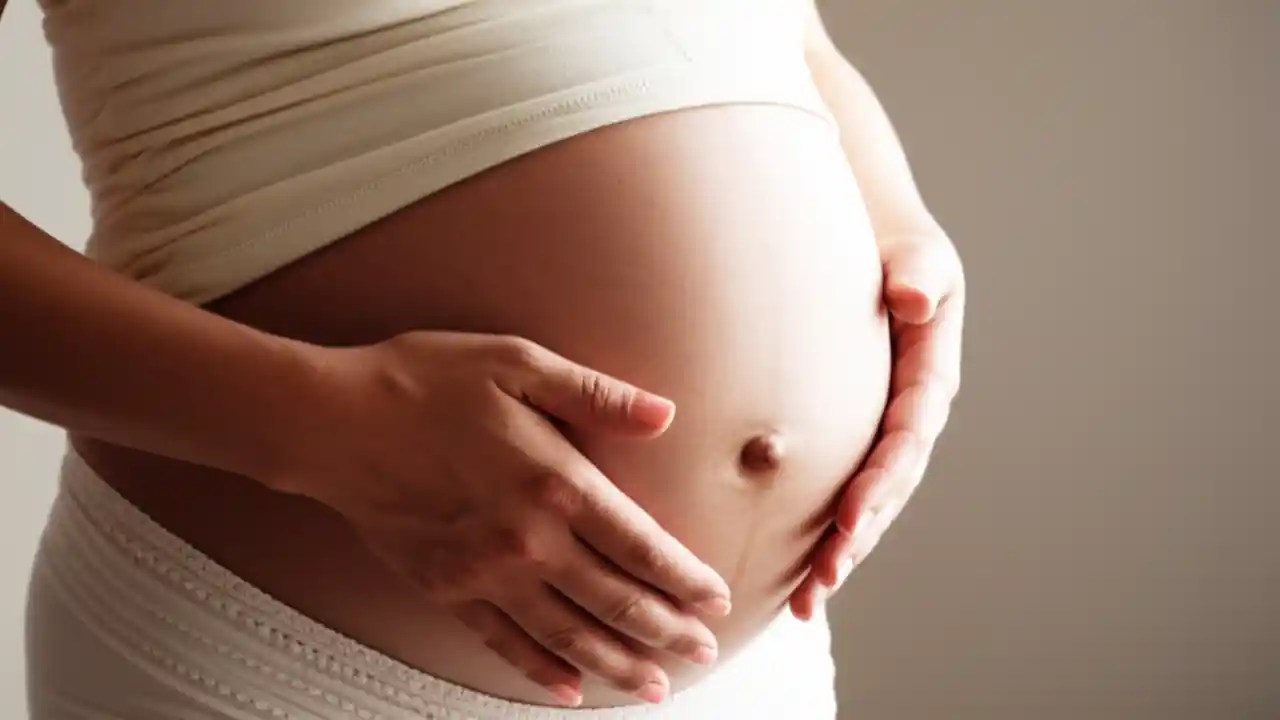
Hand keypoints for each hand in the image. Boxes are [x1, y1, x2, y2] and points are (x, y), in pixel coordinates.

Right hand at [271, 331, 731, 706]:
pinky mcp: (447, 590)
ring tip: (655, 683)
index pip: (643, 546)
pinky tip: (568, 687)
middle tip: (702, 651)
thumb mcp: (517, 363)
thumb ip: (596, 394)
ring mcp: (485, 573)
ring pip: (570, 635)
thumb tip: (664, 414)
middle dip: (668, 630)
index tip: (716, 600)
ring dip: (618, 663)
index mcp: (557, 484)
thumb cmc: (423, 383)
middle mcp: (528, 540)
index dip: (686, 579)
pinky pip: (505, 644)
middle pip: (617, 601)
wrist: (331, 422)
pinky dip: (541, 672)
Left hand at [790, 230, 964, 619]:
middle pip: (888, 488)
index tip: (849, 517)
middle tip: (823, 579)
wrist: (878, 250)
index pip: (907, 438)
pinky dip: (819, 534)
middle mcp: (910, 417)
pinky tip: (792, 578)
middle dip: (858, 536)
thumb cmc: (897, 249)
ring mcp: (882, 433)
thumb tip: (915, 298)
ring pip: (865, 503)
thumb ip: (919, 275)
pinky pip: (839, 491)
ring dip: (840, 551)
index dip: (881, 480)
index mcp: (928, 378)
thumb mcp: (918, 254)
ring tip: (806, 601)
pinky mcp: (852, 440)